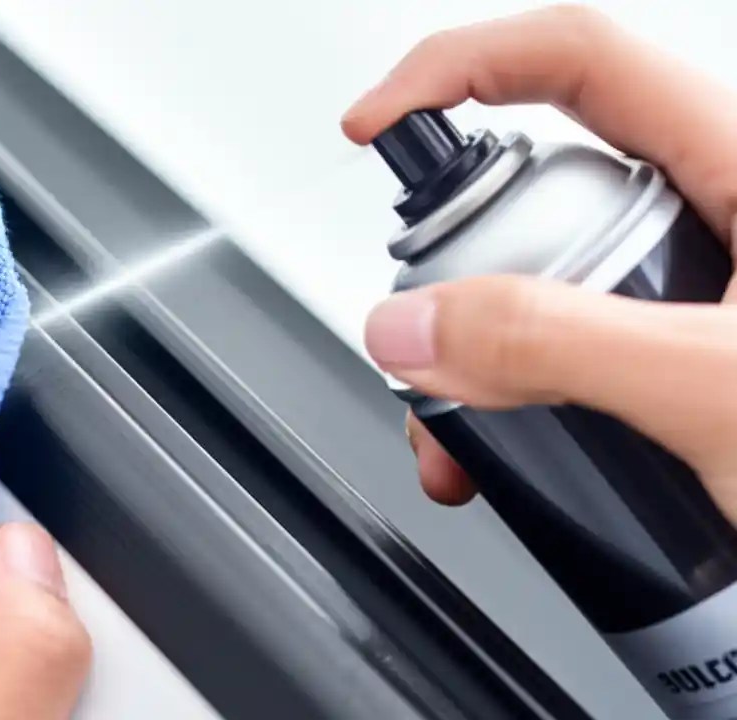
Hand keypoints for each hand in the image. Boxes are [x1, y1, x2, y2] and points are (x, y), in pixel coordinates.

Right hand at [340, 5, 736, 521]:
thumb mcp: (716, 388)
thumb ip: (553, 344)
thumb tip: (413, 323)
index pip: (578, 57)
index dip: (458, 70)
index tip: (378, 125)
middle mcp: (720, 213)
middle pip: (543, 190)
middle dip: (455, 274)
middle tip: (424, 340)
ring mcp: (703, 290)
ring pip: (549, 285)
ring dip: (480, 362)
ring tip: (462, 437)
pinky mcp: (688, 358)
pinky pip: (575, 351)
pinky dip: (522, 402)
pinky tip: (515, 457)